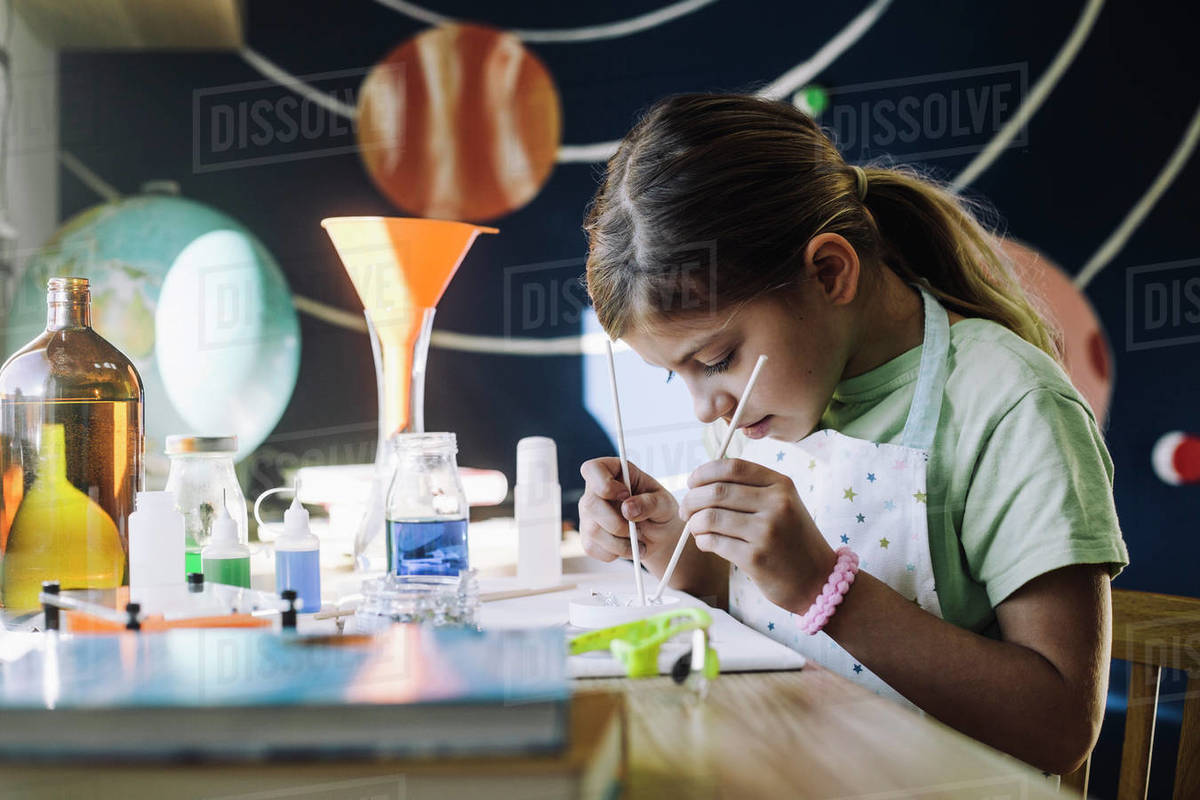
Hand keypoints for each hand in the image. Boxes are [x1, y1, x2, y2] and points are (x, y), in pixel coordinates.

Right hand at [578, 457, 683, 565]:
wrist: (660, 536)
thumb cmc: (661, 511)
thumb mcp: (664, 503)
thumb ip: (650, 502)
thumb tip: (628, 509)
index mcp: (613, 473)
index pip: (592, 469)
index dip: (604, 483)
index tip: (625, 495)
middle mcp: (595, 492)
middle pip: (590, 504)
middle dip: (617, 522)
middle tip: (637, 529)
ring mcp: (589, 515)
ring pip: (593, 530)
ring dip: (620, 542)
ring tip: (639, 543)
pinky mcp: (588, 537)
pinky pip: (593, 548)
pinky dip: (616, 553)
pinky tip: (628, 547)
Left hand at [679, 458, 836, 612]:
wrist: (819, 580)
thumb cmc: (792, 540)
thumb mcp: (783, 504)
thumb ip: (750, 489)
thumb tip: (701, 482)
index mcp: (781, 485)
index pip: (732, 467)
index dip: (704, 472)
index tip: (692, 482)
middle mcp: (776, 504)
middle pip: (716, 491)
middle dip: (692, 499)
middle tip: (686, 510)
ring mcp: (766, 531)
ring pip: (710, 517)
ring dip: (694, 523)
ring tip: (695, 528)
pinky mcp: (756, 558)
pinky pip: (713, 542)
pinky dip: (702, 541)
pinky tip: (707, 543)